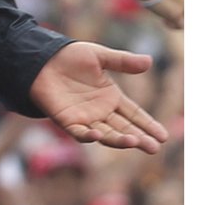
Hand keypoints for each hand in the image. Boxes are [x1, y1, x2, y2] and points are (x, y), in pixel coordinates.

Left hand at [28, 42, 170, 152]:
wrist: (40, 59)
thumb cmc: (69, 57)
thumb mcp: (100, 57)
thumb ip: (123, 61)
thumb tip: (150, 62)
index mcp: (111, 97)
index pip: (134, 114)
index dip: (148, 125)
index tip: (163, 136)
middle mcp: (100, 111)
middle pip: (124, 128)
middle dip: (140, 138)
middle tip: (154, 147)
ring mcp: (83, 117)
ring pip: (105, 133)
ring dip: (119, 139)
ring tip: (135, 141)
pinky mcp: (65, 120)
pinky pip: (78, 132)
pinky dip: (87, 135)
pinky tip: (97, 135)